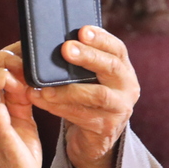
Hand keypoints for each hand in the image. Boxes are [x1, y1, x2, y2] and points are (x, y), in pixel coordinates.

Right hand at [0, 45, 40, 167]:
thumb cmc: (20, 157)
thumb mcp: (23, 119)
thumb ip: (22, 97)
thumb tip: (30, 75)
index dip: (8, 58)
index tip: (31, 62)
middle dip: (5, 56)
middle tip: (29, 66)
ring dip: (5, 67)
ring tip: (27, 79)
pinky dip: (6, 81)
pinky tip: (25, 91)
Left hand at [27, 26, 140, 167]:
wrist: (95, 137)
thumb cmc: (86, 99)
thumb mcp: (90, 78)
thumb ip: (81, 61)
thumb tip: (51, 39)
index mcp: (123, 70)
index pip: (117, 49)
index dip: (101, 38)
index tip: (82, 30)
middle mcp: (128, 88)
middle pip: (112, 68)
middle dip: (89, 56)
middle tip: (66, 49)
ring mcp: (120, 109)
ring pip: (98, 95)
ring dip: (69, 89)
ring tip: (44, 86)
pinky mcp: (106, 128)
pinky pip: (82, 116)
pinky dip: (59, 107)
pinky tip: (41, 100)